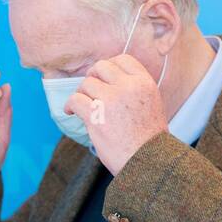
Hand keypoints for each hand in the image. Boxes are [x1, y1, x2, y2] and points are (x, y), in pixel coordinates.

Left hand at [63, 53, 167, 174]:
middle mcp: (128, 87)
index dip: (109, 66)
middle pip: (100, 68)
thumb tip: (108, 81)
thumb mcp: (151, 104)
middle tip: (90, 91)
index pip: (122, 59)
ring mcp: (111, 99)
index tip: (103, 78)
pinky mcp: (96, 115)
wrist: (148, 161)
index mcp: (144, 83)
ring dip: (82, 95)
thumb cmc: (148, 139)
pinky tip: (71, 112)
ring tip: (83, 107)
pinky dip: (70, 105)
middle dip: (92, 78)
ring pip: (86, 84)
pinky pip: (75, 99)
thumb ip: (134, 89)